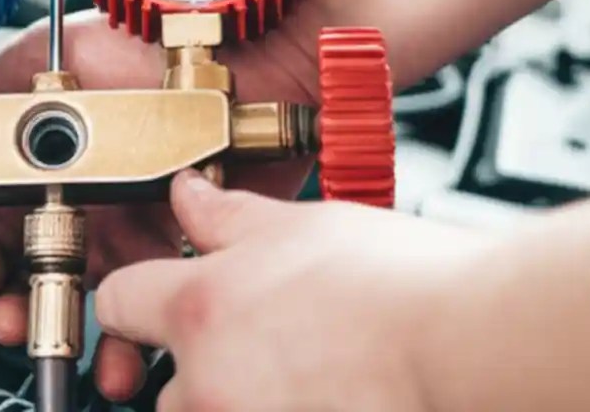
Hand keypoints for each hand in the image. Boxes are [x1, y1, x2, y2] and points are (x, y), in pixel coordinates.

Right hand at [0, 9, 323, 399]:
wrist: (248, 53)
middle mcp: (75, 189)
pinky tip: (107, 356)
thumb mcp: (58, 48)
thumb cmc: (154, 39)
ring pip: (64, 290)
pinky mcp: (169, 248)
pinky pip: (139, 309)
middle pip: (7, 250)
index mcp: (39, 148)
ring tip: (19, 324)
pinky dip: (119, 345)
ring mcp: (120, 221)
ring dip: (32, 318)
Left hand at [96, 169, 488, 410]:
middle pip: (165, 384)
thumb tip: (188, 197)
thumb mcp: (304, 227)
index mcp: (199, 309)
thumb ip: (229, 219)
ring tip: (311, 380)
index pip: (117, 303)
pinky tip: (331, 393)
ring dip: (241, 405)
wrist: (472, 348)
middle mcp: (206, 382)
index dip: (137, 298)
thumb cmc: (404, 289)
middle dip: (203, 371)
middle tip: (271, 350)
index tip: (154, 303)